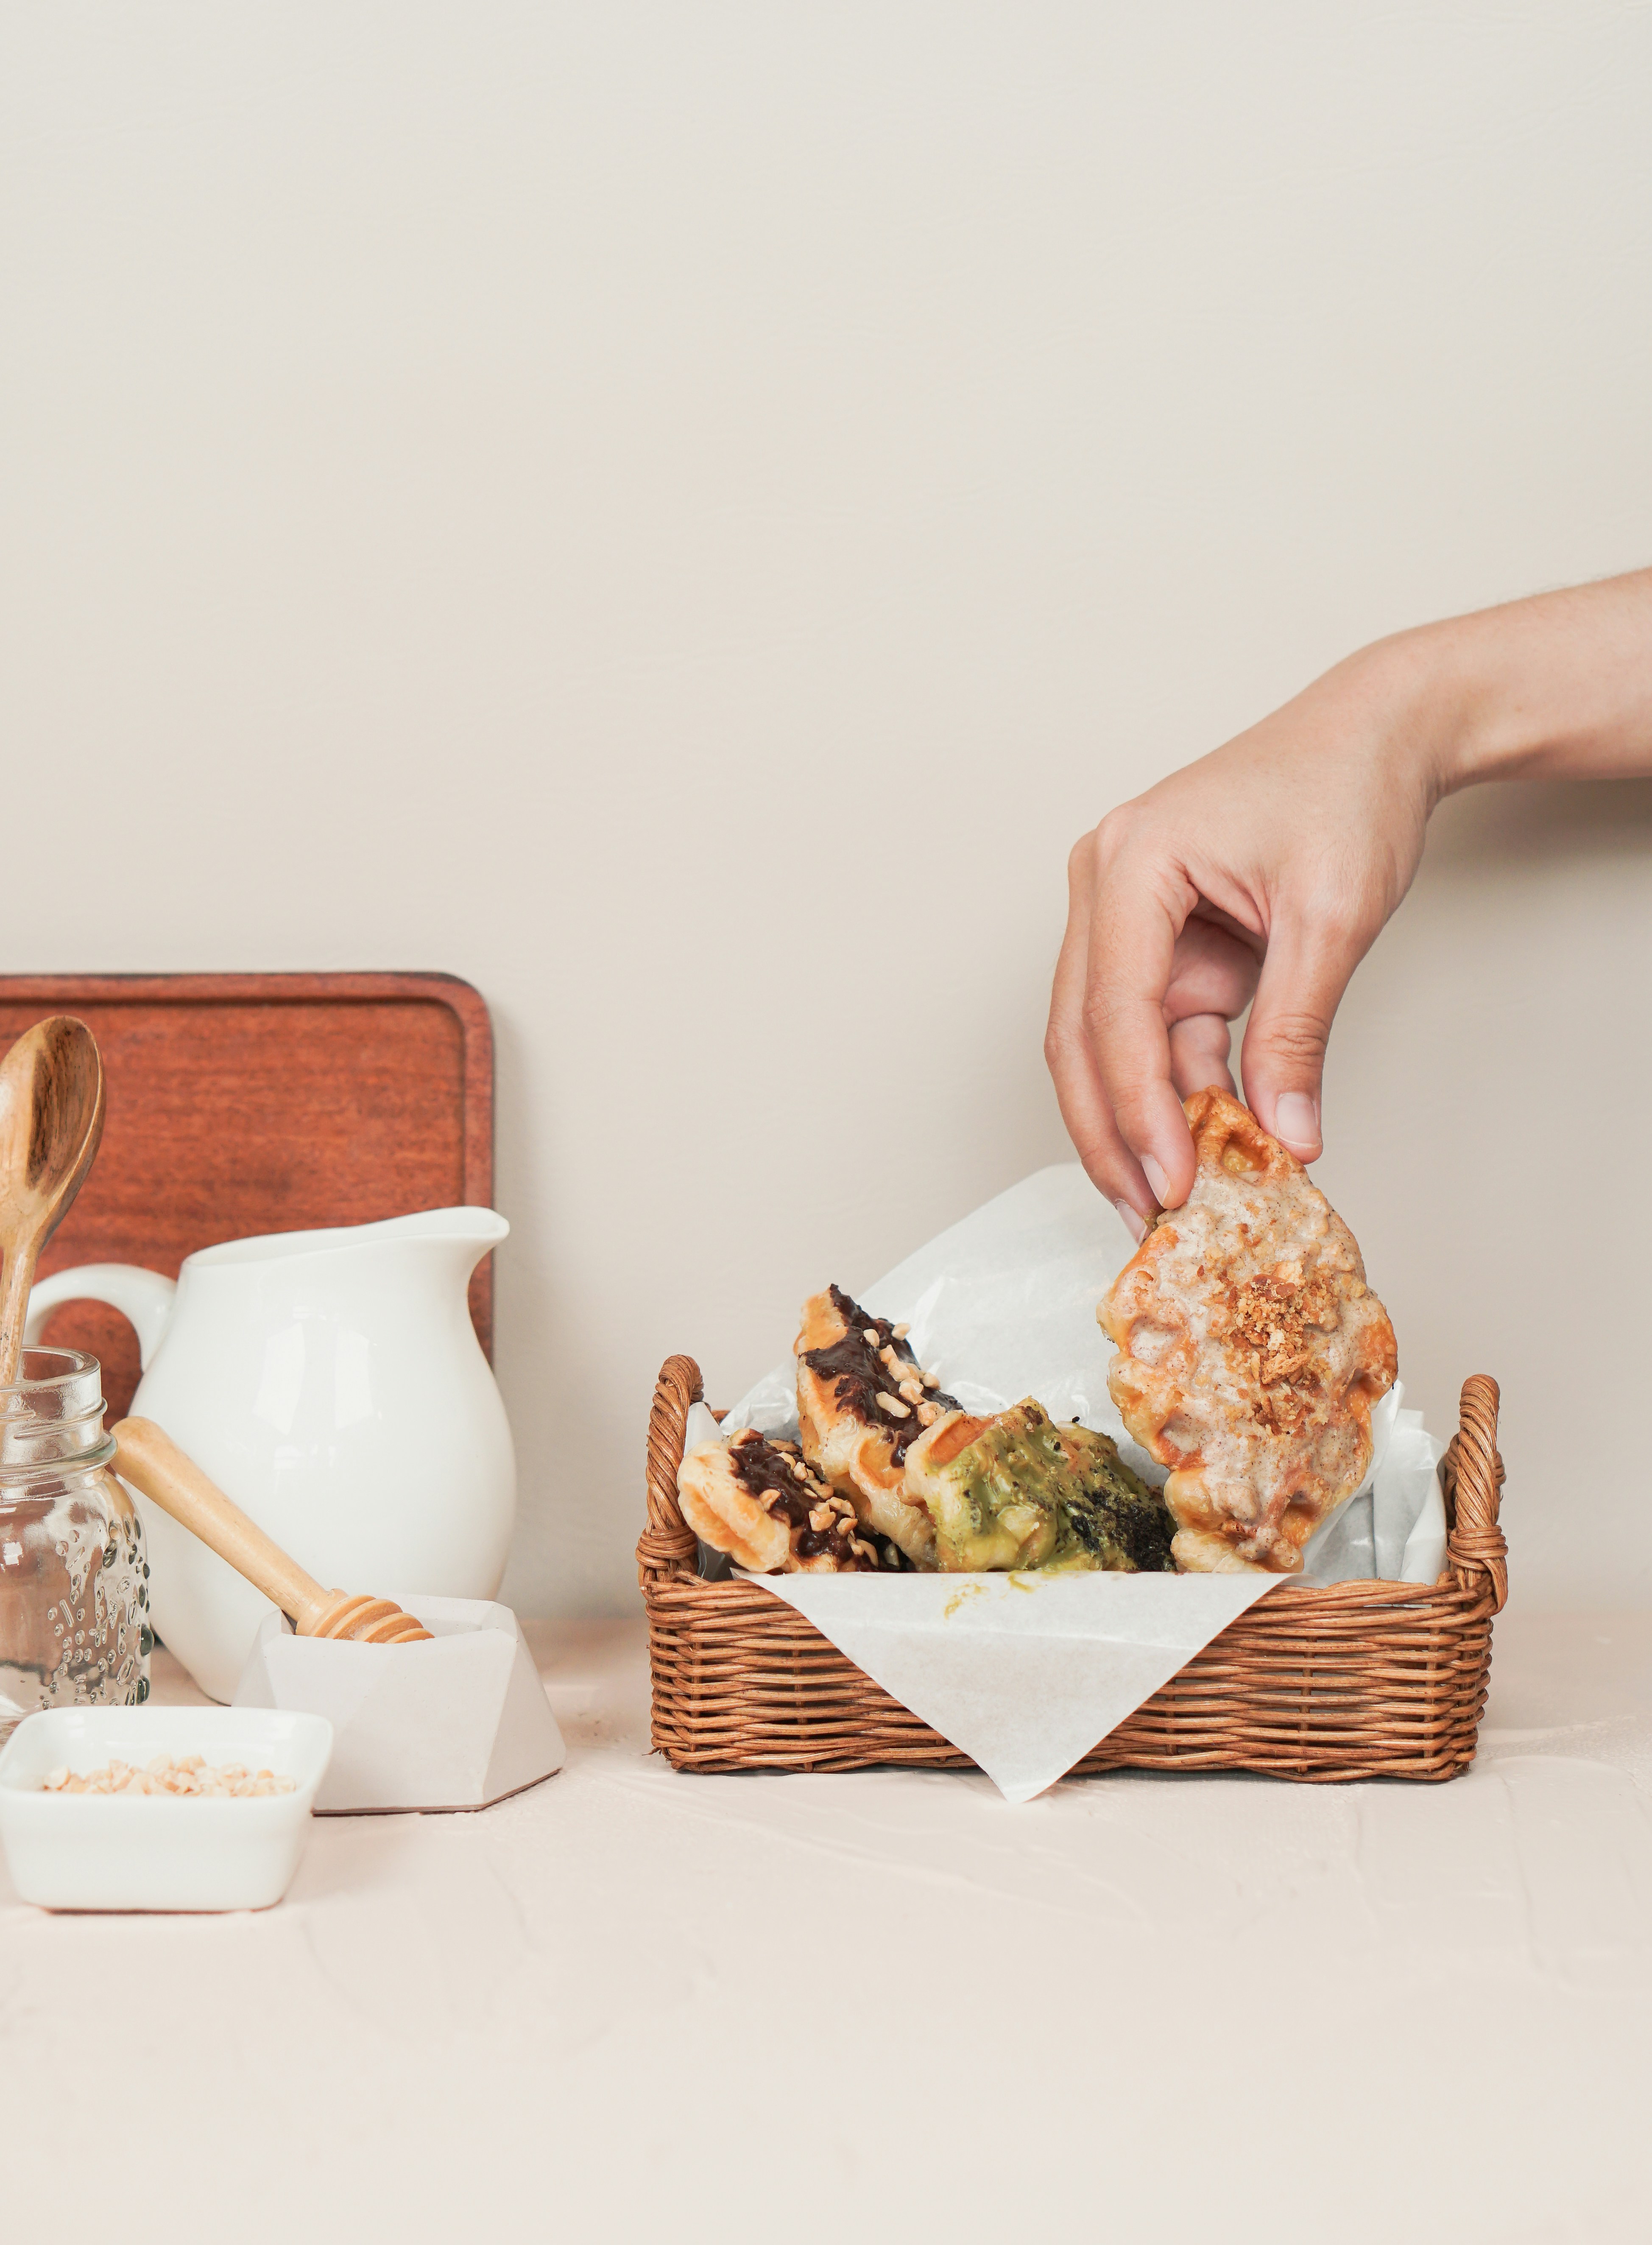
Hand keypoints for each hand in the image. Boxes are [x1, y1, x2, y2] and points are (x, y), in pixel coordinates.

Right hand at [1046, 638, 1437, 1226]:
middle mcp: (1105, 887)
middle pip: (1080, 1036)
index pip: (1114, 1011)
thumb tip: (1284, 1137)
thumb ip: (1297, 1030)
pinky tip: (1200, 1149)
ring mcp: (1125, 917)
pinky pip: (1155, 1033)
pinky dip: (1177, 1092)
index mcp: (1130, 861)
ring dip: (1139, 1121)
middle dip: (1111, 1133)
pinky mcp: (1160, 943)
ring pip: (1107, 1044)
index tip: (1170, 1185)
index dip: (1137, 1109)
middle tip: (1147, 1217)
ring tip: (1170, 1201)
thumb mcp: (1333, 916)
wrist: (1375, 734)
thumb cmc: (1349, 791)